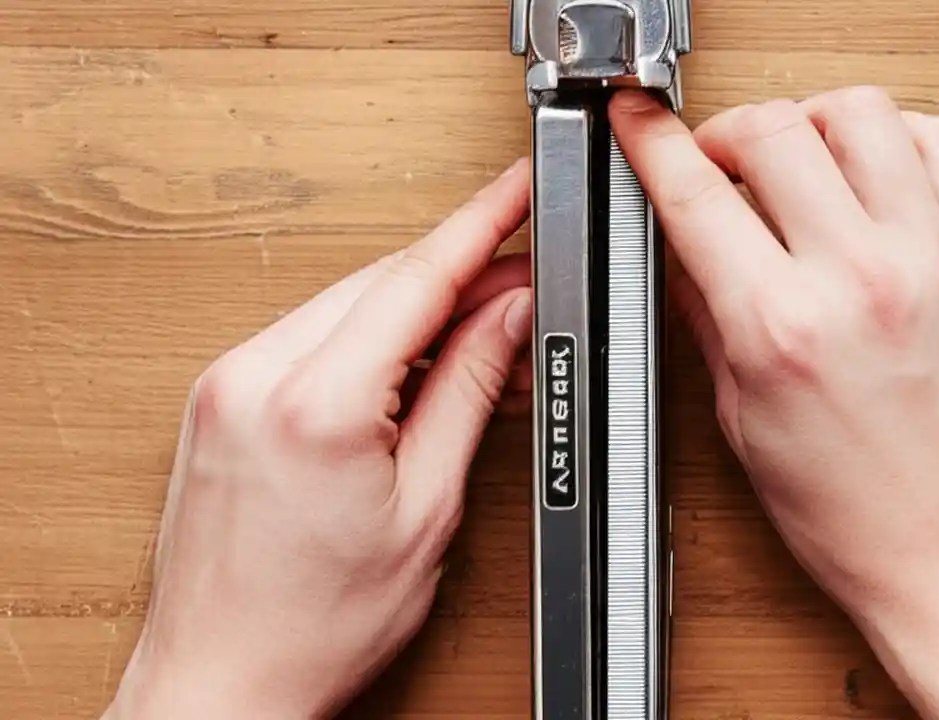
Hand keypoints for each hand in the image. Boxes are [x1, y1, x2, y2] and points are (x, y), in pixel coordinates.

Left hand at [104, 160, 533, 719]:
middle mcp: (253, 376)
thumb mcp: (426, 506)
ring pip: (344, 302)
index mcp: (313, 404)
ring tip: (481, 333)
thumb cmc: (315, 624)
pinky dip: (367, 334)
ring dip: (415, 306)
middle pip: (380, 282)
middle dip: (460, 272)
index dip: (481, 224)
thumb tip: (507, 316)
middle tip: (526, 282)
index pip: (416, 279)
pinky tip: (412, 356)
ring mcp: (225, 383)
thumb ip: (469, 390)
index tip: (518, 190)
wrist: (224, 679)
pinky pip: (307, 333)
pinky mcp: (217, 396)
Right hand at [611, 89, 938, 718]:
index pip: (695, 191)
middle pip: (772, 127)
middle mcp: (861, 280)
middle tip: (722, 159)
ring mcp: (936, 260)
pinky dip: (899, 136)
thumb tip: (686, 248)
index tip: (640, 122)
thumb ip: (708, 318)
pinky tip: (878, 171)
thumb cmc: (860, 519)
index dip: (651, 140)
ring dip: (812, 120)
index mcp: (782, 328)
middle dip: (727, 130)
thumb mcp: (745, 424)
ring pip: (862, 111)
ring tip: (803, 159)